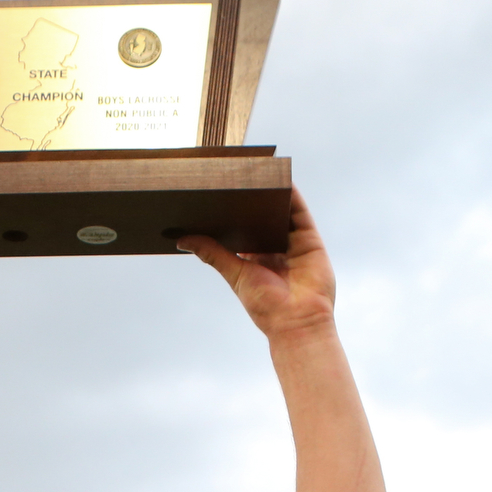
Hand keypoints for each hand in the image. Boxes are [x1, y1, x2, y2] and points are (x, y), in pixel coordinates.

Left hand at [179, 187, 335, 339]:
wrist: (297, 321)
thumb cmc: (265, 306)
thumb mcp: (235, 274)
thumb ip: (213, 253)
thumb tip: (182, 239)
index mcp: (254, 260)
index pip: (241, 230)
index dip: (230, 213)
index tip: (216, 194)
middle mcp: (273, 250)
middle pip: (262, 218)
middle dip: (250, 199)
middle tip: (234, 175)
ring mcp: (292, 244)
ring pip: (281, 212)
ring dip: (271, 193)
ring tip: (258, 171)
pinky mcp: (309, 240)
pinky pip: (300, 213)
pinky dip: (292, 196)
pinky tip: (283, 179)